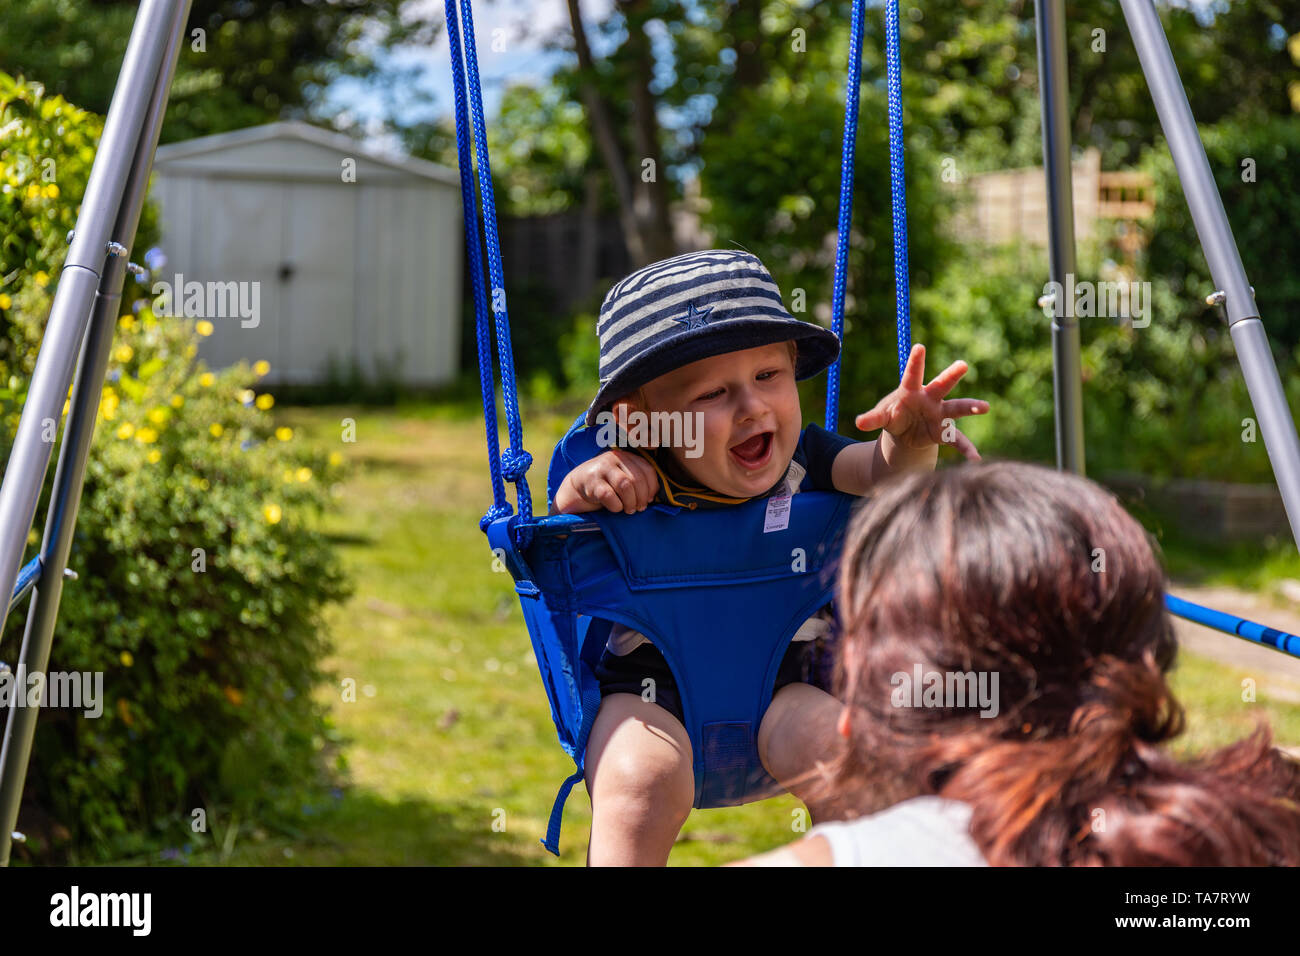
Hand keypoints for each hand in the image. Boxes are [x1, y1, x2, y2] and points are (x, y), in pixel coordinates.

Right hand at [557, 448, 659, 513]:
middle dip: (642, 497)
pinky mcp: (591, 482)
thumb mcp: (623, 477)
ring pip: (625, 485)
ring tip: (629, 510)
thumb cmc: (606, 484)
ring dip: (631, 502)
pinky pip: (609, 496)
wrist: (577, 486)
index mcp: (626, 456)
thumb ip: (638, 481)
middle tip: (639, 508)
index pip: (648, 470)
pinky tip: (615, 508)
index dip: (652, 488)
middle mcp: (614, 458)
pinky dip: (616, 506)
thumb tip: (654, 497)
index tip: (650, 500)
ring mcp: (602, 468)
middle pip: (637, 479)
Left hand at [854, 344, 988, 460]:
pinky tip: (975, 459)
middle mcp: (930, 398)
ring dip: (970, 407)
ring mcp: (940, 414)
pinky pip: (957, 440)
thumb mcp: (882, 417)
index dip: (915, 361)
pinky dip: (966, 449)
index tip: (919, 347)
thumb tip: (859, 422)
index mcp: (911, 391)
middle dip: (951, 375)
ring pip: (957, 408)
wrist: (904, 433)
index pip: (913, 374)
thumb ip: (872, 418)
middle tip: (963, 365)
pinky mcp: (944, 432)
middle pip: (942, 384)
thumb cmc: (893, 416)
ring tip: (984, 407)